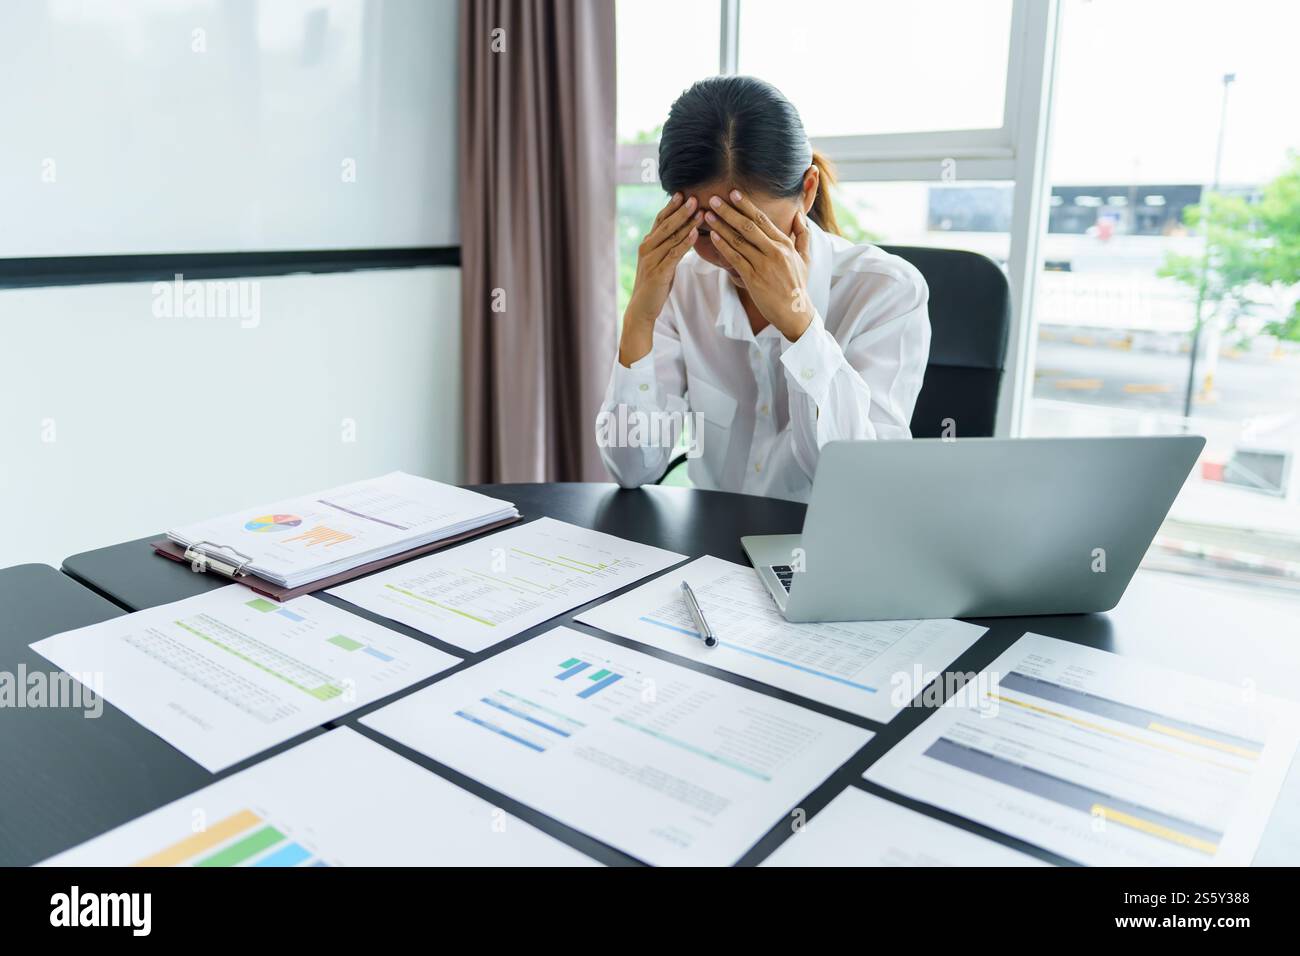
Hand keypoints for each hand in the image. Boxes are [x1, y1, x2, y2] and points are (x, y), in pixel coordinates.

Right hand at [625, 193, 701, 327]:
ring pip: (671, 238)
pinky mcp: (658, 273)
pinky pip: (674, 254)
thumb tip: (682, 232)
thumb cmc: (654, 284)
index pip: (660, 220)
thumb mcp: (660, 261)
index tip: (683, 193)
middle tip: (694, 197)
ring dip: (686, 224)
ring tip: (700, 212)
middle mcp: (647, 248)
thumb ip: (668, 246)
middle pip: (666, 225)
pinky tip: (695, 234)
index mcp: (648, 243)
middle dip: (681, 211)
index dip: (671, 207)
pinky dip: (684, 243)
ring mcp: (651, 260)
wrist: (642, 308)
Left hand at [705, 190, 812, 339]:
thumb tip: (798, 216)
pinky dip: (723, 246)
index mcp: (785, 244)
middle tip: (713, 199)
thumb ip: (802, 235)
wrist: (794, 313)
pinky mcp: (753, 279)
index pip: (762, 219)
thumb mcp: (805, 258)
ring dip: (721, 226)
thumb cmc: (797, 285)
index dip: (746, 205)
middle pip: (748, 226)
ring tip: (707, 215)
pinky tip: (713, 236)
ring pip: (739, 240)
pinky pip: (735, 258)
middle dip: (729, 211)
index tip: (733, 193)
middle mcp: (774, 251)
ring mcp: (763, 265)